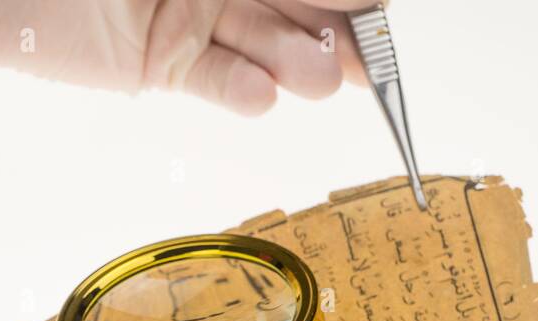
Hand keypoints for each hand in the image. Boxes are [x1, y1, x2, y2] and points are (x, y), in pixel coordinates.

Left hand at [0, 0, 375, 114]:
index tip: (373, 8)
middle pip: (301, 2)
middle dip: (341, 28)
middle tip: (368, 56)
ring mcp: (194, 17)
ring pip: (266, 41)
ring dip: (299, 59)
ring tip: (320, 78)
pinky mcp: (163, 63)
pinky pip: (215, 77)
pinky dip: (241, 88)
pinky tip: (263, 95)